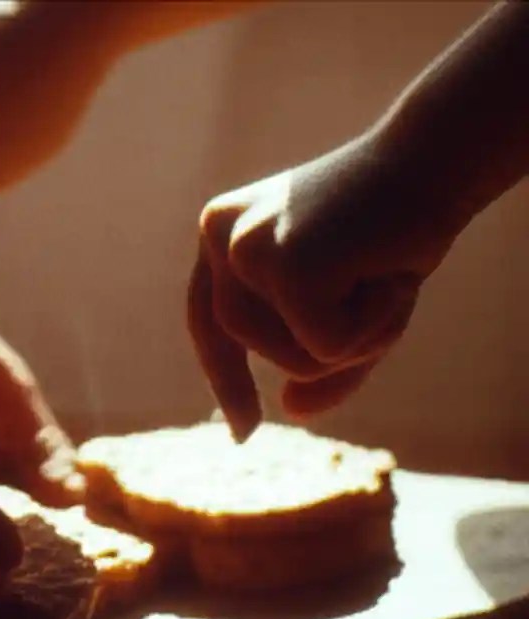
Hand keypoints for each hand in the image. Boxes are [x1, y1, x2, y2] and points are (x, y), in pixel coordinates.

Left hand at [189, 132, 470, 440]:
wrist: (436, 162)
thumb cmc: (394, 233)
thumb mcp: (355, 308)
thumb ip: (322, 362)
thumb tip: (290, 410)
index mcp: (219, 234)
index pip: (207, 320)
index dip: (224, 378)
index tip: (243, 431)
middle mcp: (218, 234)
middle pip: (240, 342)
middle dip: (311, 351)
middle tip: (378, 296)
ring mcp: (244, 245)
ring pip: (282, 354)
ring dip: (348, 340)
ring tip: (380, 281)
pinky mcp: (284, 262)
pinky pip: (321, 346)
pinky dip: (368, 328)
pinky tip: (388, 276)